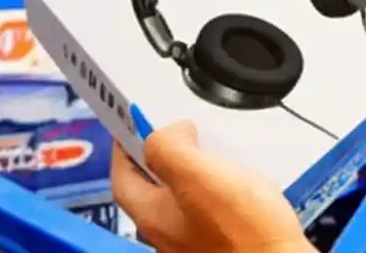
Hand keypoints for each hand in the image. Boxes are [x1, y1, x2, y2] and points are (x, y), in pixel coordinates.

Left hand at [111, 122, 314, 252]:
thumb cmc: (242, 229)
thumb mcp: (198, 175)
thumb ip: (170, 147)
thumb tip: (170, 132)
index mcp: (154, 216)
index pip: (123, 178)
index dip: (123, 148)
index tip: (133, 124)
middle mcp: (170, 233)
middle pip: (152, 190)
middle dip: (161, 158)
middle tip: (177, 133)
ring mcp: (196, 242)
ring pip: (182, 200)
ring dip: (191, 172)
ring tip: (212, 151)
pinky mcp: (224, 244)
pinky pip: (210, 210)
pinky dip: (216, 190)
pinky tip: (238, 181)